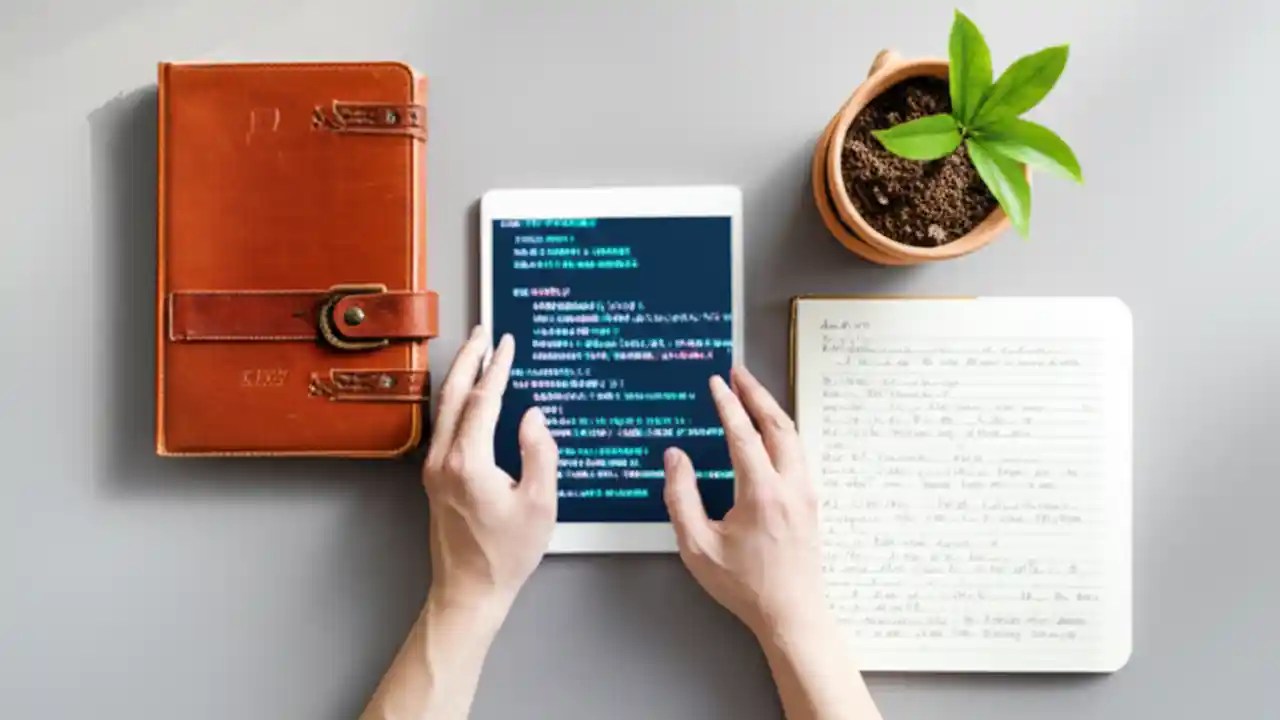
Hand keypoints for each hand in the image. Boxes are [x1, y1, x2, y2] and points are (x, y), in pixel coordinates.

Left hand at [423, 327, 558, 617]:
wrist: (469, 591)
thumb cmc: (505, 555)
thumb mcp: (540, 504)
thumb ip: (539, 453)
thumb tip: (533, 416)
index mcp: (468, 462)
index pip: (483, 400)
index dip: (497, 368)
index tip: (507, 343)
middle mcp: (443, 460)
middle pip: (453, 394)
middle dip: (468, 358)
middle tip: (483, 332)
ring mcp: (433, 469)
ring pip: (442, 408)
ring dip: (458, 376)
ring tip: (474, 352)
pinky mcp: (433, 479)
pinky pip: (442, 426)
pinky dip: (455, 401)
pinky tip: (467, 396)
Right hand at [663, 366, 827, 638]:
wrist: (791, 613)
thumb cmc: (743, 586)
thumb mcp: (697, 546)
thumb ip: (681, 498)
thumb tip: (675, 457)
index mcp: (761, 494)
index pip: (744, 435)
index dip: (728, 405)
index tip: (716, 382)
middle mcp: (789, 487)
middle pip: (777, 425)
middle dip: (757, 394)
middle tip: (738, 372)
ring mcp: (804, 493)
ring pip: (792, 437)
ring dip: (771, 410)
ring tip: (751, 392)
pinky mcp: (810, 502)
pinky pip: (797, 454)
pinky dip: (781, 431)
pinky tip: (768, 431)